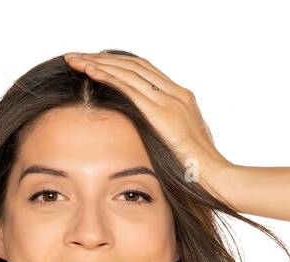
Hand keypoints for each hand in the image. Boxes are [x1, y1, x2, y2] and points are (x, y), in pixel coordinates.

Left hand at [63, 51, 235, 204]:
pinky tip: (90, 72)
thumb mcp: (180, 144)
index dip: (120, 64)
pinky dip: (108, 77)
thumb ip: (167, 133)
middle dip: (105, 59)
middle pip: (135, 65)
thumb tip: (153, 138)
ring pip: (129, 71)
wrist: (213, 176)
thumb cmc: (197, 169)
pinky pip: (129, 88)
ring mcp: (169, 101)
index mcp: (181, 98)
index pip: (146, 71)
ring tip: (76, 60)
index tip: (98, 62)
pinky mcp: (160, 113)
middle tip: (79, 57)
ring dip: (100, 64)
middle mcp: (176, 94)